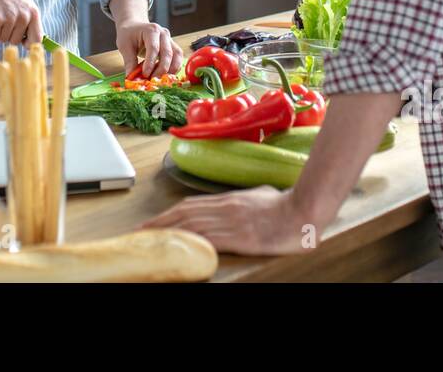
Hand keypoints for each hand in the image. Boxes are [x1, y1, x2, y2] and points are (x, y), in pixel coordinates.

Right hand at [0, 0, 42, 45]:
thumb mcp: (24, 4)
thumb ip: (30, 21)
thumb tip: (33, 42)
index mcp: (33, 12)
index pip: (37, 38)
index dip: (29, 44)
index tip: (22, 43)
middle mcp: (24, 16)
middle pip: (16, 41)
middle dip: (8, 34)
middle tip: (3, 19)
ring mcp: (10, 18)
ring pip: (3, 40)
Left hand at [116, 20, 182, 76]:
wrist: (134, 26)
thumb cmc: (128, 34)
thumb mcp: (125, 46)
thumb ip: (129, 62)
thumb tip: (131, 79)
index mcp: (151, 30)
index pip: (154, 48)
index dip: (150, 63)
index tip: (145, 75)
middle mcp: (163, 33)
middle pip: (167, 53)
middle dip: (161, 69)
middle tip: (153, 80)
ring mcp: (170, 39)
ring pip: (177, 56)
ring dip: (171, 70)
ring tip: (160, 79)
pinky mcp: (172, 46)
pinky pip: (178, 58)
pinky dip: (173, 68)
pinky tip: (164, 76)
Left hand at [141, 186, 315, 255]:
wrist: (302, 211)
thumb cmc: (286, 204)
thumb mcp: (262, 195)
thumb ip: (248, 199)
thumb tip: (247, 200)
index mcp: (229, 199)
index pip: (191, 205)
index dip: (169, 213)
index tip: (154, 221)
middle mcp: (224, 208)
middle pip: (184, 214)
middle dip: (160, 223)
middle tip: (140, 232)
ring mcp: (230, 222)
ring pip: (190, 225)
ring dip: (167, 232)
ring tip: (149, 240)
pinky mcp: (238, 237)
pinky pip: (207, 239)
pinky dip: (188, 242)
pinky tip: (176, 248)